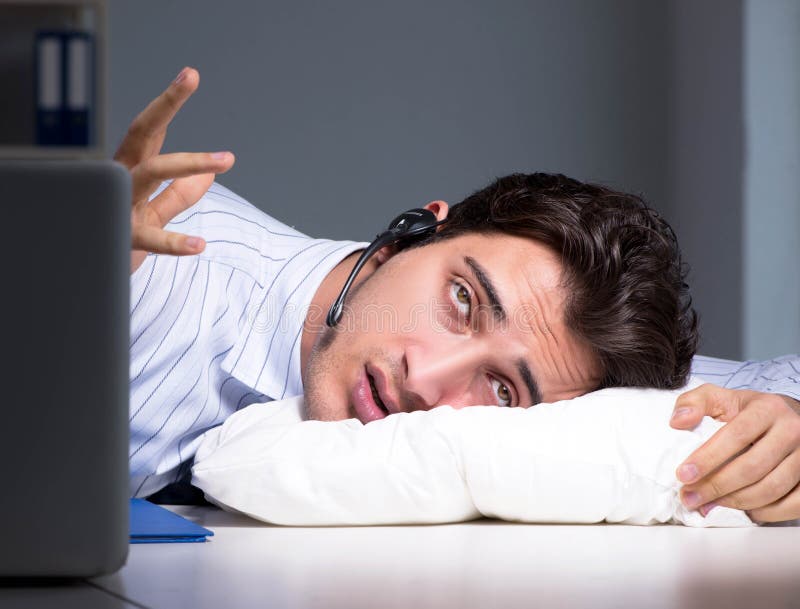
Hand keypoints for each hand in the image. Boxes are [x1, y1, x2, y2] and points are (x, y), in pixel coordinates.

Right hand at [114, 67, 234, 272]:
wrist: (88, 273)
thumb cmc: (119, 236)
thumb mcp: (153, 213)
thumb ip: (179, 196)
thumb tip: (208, 176)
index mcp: (131, 170)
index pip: (152, 130)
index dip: (170, 100)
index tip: (190, 74)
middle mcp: (122, 179)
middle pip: (143, 134)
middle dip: (166, 105)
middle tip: (191, 78)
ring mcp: (120, 205)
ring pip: (151, 173)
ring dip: (190, 162)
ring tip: (225, 159)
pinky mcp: (121, 237)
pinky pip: (151, 238)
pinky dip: (175, 242)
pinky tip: (199, 245)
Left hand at [670, 383, 799, 521]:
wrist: (792, 418)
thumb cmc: (751, 411)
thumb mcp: (722, 398)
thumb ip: (694, 403)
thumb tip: (677, 422)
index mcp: (767, 409)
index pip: (735, 436)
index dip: (707, 458)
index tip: (683, 474)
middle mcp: (792, 431)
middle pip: (752, 467)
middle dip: (716, 487)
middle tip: (690, 497)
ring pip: (771, 489)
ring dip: (736, 502)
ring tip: (710, 505)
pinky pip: (792, 504)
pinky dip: (767, 513)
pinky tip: (745, 510)